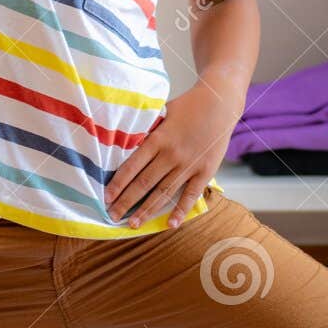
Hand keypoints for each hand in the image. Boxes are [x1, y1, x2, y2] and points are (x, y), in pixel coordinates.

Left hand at [105, 84, 238, 229]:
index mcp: (158, 138)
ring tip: (133, 224)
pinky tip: (171, 224)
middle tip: (112, 216)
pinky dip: (181, 211)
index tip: (106, 197)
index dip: (118, 184)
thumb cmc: (189, 104)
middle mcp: (171, 155)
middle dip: (126, 202)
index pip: (132, 166)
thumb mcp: (162, 111)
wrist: (221, 102)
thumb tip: (125, 139)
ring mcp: (189, 165)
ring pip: (164, 192)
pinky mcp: (205, 171)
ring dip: (147, 210)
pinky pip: (191, 195)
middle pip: (144, 183)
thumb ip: (147, 128)